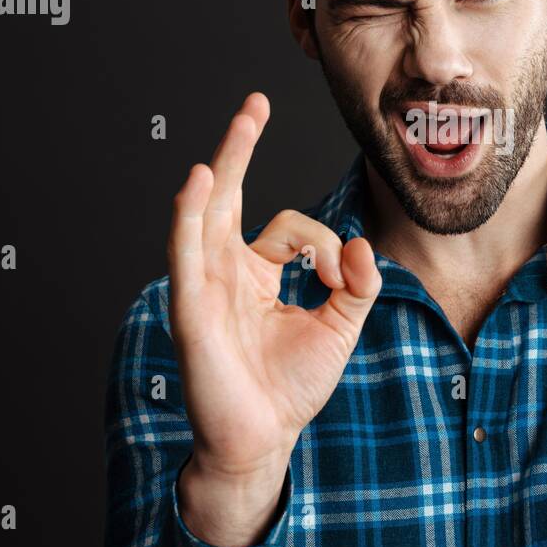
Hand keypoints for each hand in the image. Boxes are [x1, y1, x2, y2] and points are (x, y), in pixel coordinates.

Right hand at [167, 92, 381, 486]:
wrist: (262, 441)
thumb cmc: (290, 387)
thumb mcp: (340, 327)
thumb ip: (358, 284)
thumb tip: (361, 243)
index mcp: (256, 272)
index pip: (292, 227)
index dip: (324, 242)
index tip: (340, 276)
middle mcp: (226, 270)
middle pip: (230, 196)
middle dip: (241, 148)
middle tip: (254, 105)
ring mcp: (204, 285)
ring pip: (206, 213)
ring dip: (224, 166)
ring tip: (244, 123)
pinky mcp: (191, 308)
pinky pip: (185, 253)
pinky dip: (189, 215)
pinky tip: (198, 181)